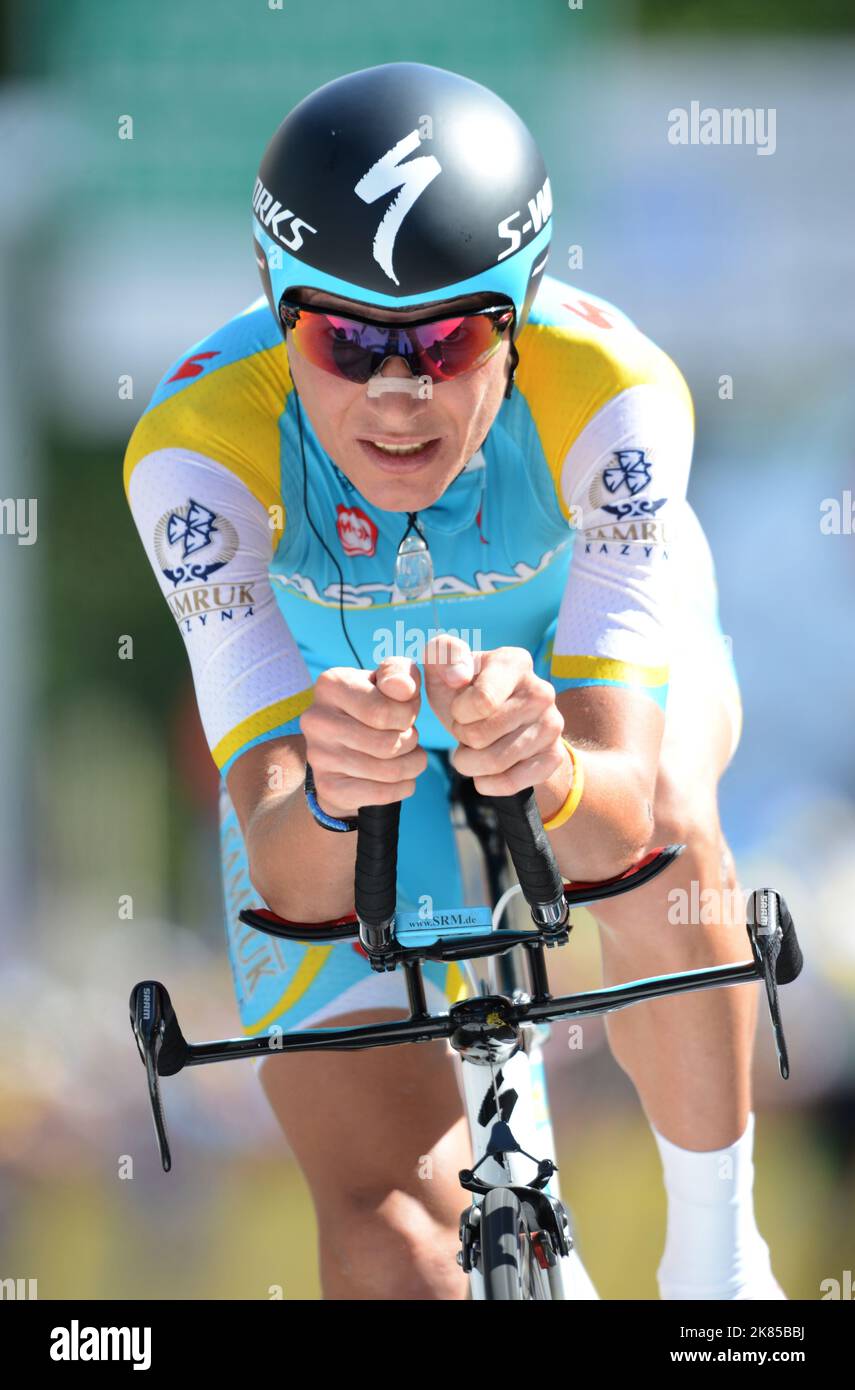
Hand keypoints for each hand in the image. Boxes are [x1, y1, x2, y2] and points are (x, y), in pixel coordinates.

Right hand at [299, 658, 427, 817]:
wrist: (345, 749)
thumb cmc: (375, 706)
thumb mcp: (390, 682)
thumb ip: (401, 674)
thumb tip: (403, 688)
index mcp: (331, 684)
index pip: (383, 710)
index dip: (408, 715)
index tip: (406, 714)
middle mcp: (316, 719)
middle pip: (387, 743)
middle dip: (411, 741)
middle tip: (409, 738)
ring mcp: (318, 755)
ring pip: (388, 770)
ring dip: (412, 765)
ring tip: (410, 757)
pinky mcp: (328, 786)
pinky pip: (381, 793)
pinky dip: (403, 787)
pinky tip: (403, 778)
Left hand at [423, 636, 567, 796]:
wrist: (497, 723)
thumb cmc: (464, 691)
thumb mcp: (445, 668)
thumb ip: (443, 654)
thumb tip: (459, 677)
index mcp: (515, 662)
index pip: (481, 701)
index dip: (459, 713)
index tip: (461, 708)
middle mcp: (541, 691)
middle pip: (481, 735)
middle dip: (462, 738)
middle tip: (466, 730)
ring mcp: (553, 725)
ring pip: (494, 762)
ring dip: (469, 762)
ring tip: (472, 748)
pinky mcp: (554, 755)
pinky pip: (512, 782)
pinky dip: (488, 783)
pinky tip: (484, 772)